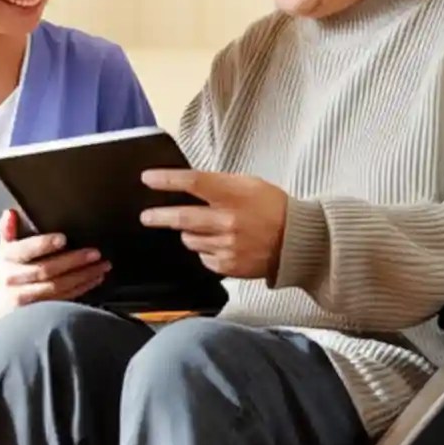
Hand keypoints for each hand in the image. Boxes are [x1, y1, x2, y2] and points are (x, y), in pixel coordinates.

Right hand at [0, 210, 109, 318]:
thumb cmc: (5, 272)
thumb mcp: (3, 250)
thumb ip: (8, 231)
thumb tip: (10, 212)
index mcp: (7, 259)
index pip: (25, 251)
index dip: (44, 245)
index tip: (63, 238)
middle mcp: (14, 279)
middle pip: (46, 270)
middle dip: (73, 261)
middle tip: (95, 253)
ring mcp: (27, 298)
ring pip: (58, 287)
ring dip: (83, 276)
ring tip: (102, 266)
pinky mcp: (39, 312)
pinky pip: (64, 299)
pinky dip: (82, 288)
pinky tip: (96, 278)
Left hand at [140, 169, 287, 278]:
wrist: (297, 240)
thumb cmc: (272, 208)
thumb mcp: (248, 184)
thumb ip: (218, 184)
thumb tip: (187, 184)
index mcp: (233, 195)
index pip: (192, 183)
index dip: (166, 180)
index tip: (147, 179)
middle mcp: (227, 221)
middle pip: (181, 217)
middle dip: (158, 216)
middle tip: (146, 216)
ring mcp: (227, 246)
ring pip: (189, 239)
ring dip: (188, 233)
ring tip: (204, 228)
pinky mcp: (228, 266)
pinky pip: (203, 257)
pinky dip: (205, 250)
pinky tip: (220, 244)